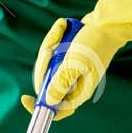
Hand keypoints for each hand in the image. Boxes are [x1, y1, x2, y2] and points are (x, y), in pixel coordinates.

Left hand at [21, 0, 131, 120]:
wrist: (106, 22)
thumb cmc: (94, 44)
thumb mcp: (74, 64)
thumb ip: (60, 83)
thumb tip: (48, 101)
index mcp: (79, 92)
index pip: (57, 110)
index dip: (40, 107)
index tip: (25, 98)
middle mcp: (74, 84)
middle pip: (46, 82)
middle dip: (44, 64)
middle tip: (51, 48)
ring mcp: (70, 70)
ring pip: (47, 65)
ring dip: (50, 46)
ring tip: (61, 31)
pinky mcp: (67, 58)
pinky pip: (52, 52)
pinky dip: (54, 39)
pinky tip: (62, 28)